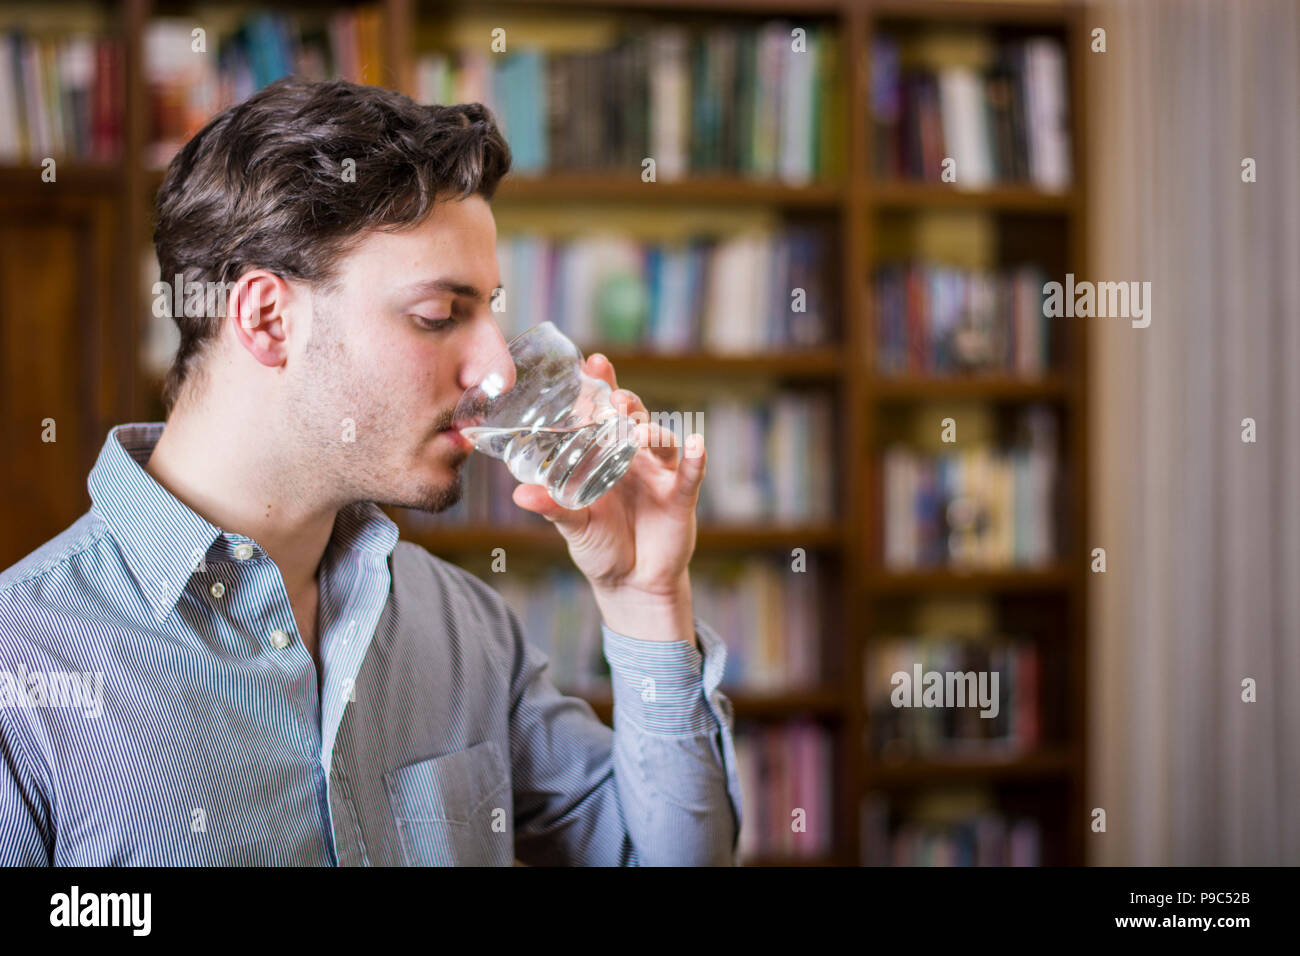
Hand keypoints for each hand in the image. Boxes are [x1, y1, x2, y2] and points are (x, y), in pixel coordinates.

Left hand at [511, 354, 705, 644]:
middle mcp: (633, 457)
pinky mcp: (680, 497)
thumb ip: (552, 506)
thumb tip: (519, 494)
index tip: (594, 363)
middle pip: (634, 417)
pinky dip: (696, 459)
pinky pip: (690, 473)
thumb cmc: (600, 545)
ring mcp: (658, 474)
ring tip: (636, 432)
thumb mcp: (573, 524)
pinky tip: (695, 444)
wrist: (630, 583)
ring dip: (651, 431)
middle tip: (613, 398)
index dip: (601, 386)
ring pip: (661, 440)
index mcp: (603, 455)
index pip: (602, 413)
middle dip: (625, 403)